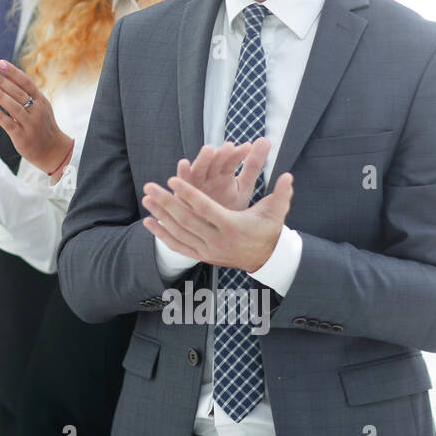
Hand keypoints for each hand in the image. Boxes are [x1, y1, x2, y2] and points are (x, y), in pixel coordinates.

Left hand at [0, 60, 72, 177]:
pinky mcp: (22, 137)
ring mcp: (30, 124)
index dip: (13, 72)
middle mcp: (37, 110)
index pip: (26, 82)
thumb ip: (27, 94)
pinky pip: (9, 124)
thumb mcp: (40, 107)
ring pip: (13, 107)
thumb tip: (9, 76)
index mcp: (41, 100)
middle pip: (18, 93)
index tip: (0, 63)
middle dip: (2, 81)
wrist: (52, 150)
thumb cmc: (42, 125)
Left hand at [140, 171, 294, 272]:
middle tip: (149, 186)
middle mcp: (217, 240)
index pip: (206, 208)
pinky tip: (148, 222)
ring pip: (178, 233)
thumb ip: (281, 193)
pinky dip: (162, 235)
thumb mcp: (276, 212)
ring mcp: (207, 251)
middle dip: (166, 202)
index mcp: (233, 226)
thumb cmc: (268, 229)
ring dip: (160, 215)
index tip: (173, 179)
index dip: (188, 194)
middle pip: (186, 220)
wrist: (265, 259)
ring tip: (146, 199)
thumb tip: (289, 176)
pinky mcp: (201, 256)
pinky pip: (177, 246)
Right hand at [176, 139, 270, 210]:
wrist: (217, 233)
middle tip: (229, 147)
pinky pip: (183, 182)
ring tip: (209, 149)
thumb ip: (253, 164)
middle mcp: (209, 177)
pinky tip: (184, 163)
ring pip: (199, 169)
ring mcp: (196, 184)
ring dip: (203, 159)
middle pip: (214, 163)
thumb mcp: (243, 187)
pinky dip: (182, 173)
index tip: (248, 147)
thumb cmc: (229, 208)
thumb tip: (266, 140)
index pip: (230, 161)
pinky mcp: (183, 194)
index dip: (238, 154)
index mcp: (223, 175)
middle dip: (221, 154)